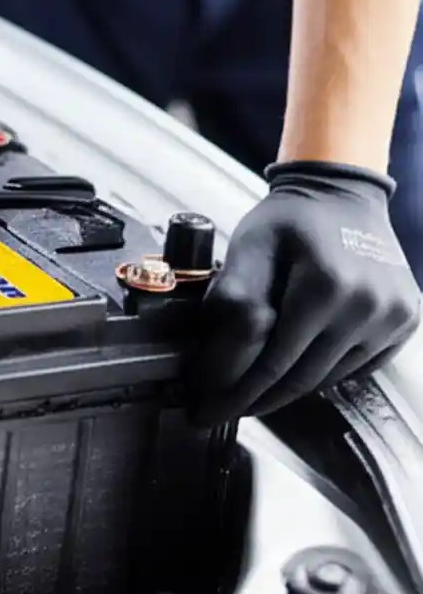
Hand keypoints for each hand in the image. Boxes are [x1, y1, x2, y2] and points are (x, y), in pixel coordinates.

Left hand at [193, 161, 421, 424]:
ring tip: (249, 394)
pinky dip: (321, 375)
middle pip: (300, 378)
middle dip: (255, 400)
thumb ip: (234, 299)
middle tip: (219, 412)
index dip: (235, 394)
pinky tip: (292, 372)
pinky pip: (356, 368)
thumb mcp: (249, 247)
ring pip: (327, 378)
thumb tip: (218, 359)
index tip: (205, 412)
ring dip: (286, 391)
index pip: (272, 362)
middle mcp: (368, 306)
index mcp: (326, 286)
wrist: (342, 195)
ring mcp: (393, 316)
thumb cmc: (287, 221)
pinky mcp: (405, 321)